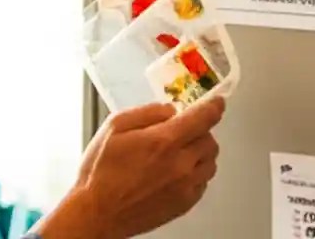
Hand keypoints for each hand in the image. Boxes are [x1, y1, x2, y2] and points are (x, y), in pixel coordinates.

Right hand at [36, 97, 225, 238]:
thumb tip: (171, 110)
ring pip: (211, 162)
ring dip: (201, 152)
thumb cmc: (100, 171)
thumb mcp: (114, 127)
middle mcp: (180, 164)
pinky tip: (177, 171)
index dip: (214, 106)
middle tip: (183, 130)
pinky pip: (203, 182)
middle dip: (200, 130)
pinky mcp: (185, 204)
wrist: (98, 212)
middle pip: (210, 139)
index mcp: (163, 141)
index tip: (217, 102)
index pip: (203, 118)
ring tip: (180, 152)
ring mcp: (185, 186)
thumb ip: (147, 112)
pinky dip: (196, 172)